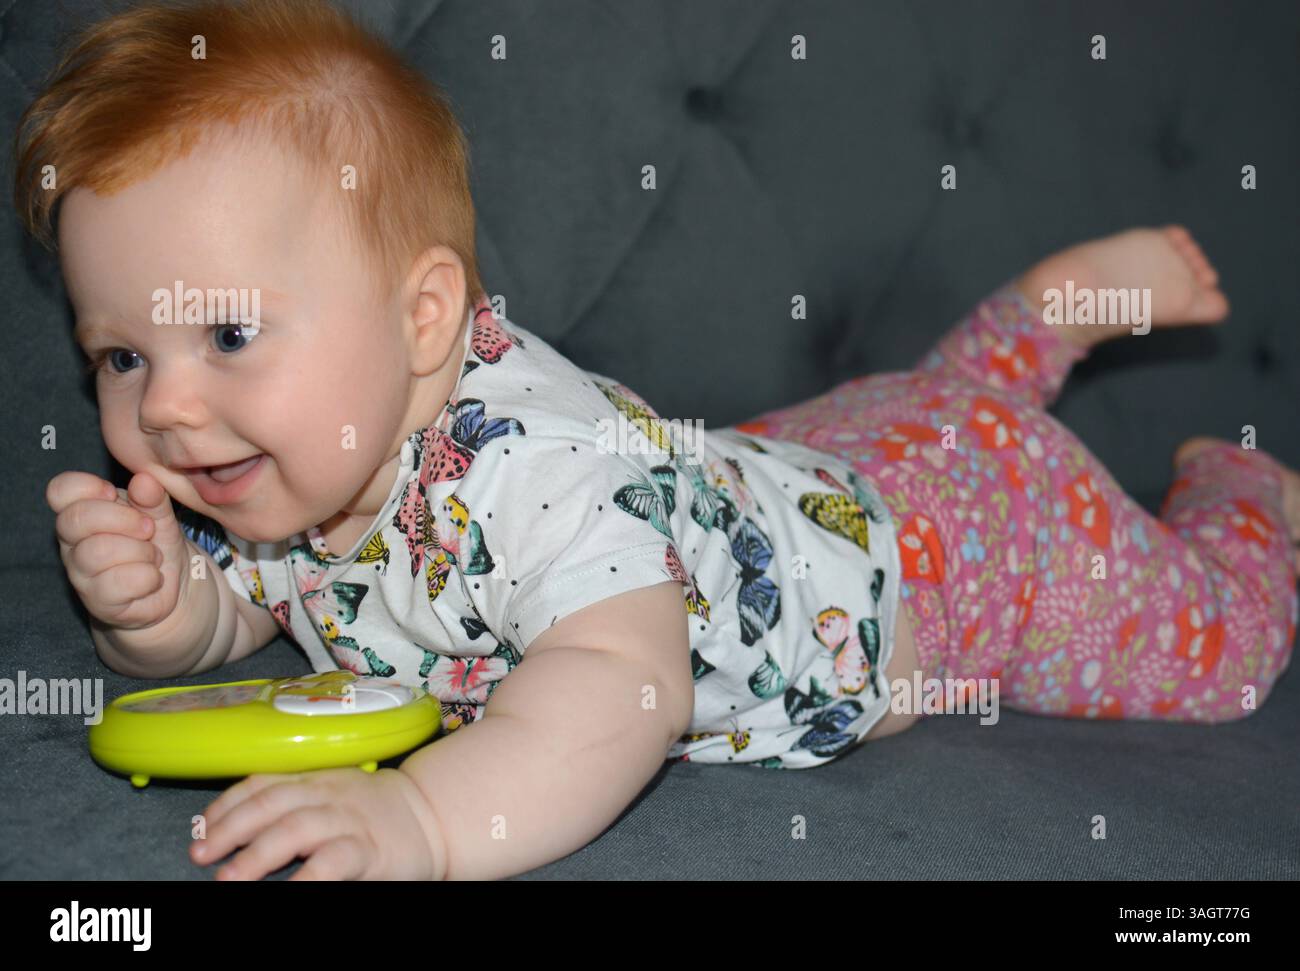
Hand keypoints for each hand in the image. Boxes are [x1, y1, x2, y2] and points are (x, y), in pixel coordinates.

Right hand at [49, 469, 191, 629]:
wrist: (173, 586)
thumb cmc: (155, 542)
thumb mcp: (159, 514)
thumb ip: (152, 497)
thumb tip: (144, 480)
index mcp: (82, 511)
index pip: (60, 491)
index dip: (87, 487)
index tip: (115, 493)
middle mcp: (73, 542)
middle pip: (75, 519)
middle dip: (122, 518)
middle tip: (148, 528)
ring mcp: (82, 574)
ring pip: (98, 552)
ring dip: (140, 551)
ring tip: (154, 556)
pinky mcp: (98, 601)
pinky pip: (117, 584)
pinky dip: (147, 577)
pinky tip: (153, 577)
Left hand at [189, 767, 444, 880]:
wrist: (432, 816)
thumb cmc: (373, 811)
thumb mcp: (332, 794)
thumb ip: (293, 803)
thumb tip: (233, 828)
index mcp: (314, 779)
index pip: (261, 784)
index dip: (226, 805)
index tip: (200, 829)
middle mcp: (327, 795)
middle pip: (270, 804)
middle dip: (230, 829)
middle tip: (201, 854)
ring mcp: (348, 821)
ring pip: (296, 828)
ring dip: (257, 853)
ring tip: (229, 878)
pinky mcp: (368, 850)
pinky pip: (333, 862)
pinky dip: (306, 877)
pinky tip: (289, 888)